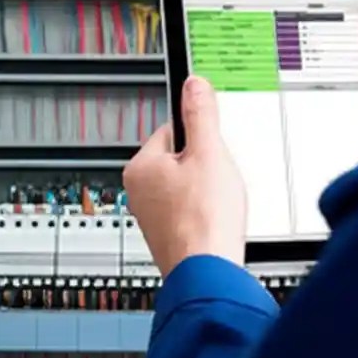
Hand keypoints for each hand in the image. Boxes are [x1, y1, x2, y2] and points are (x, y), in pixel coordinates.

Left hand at [123, 77, 245, 276]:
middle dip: (205, 166)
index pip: (171, 130)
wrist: (209, 271)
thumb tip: (194, 85)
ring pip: (187, 186)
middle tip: (218, 179)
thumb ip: (201, 115)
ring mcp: (153, 216)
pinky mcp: (169, 235)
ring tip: (218, 203)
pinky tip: (217, 220)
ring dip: (207, 190)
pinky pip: (190, 210)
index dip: (200, 137)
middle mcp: (139, 192)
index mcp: (141, 167)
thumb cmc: (203, 219)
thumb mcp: (210, 152)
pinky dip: (206, 212)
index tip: (213, 146)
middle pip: (181, 159)